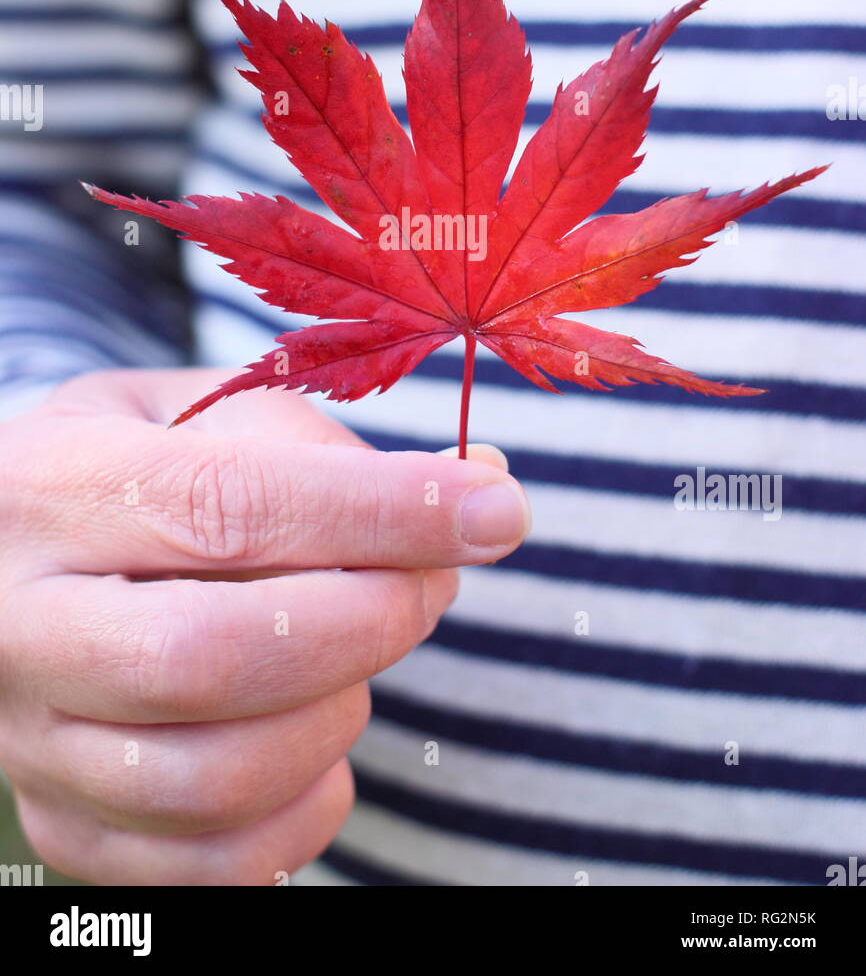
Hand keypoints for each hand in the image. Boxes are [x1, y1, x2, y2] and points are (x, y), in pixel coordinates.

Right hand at [0, 367, 529, 884]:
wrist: (17, 550)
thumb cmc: (140, 463)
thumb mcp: (206, 411)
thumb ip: (327, 449)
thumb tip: (483, 503)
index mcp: (53, 487)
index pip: (229, 508)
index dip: (380, 514)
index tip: (494, 510)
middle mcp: (21, 624)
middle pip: (212, 659)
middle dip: (366, 623)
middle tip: (432, 585)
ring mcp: (31, 741)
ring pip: (214, 778)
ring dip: (336, 714)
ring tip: (355, 653)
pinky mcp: (65, 824)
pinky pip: (212, 863)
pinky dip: (306, 807)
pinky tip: (319, 735)